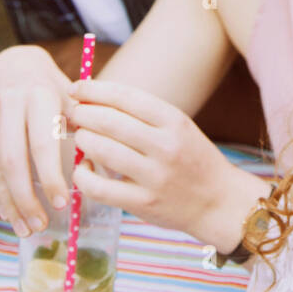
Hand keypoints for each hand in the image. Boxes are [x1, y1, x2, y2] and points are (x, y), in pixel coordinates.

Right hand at [0, 45, 72, 236]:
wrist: (10, 61)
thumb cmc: (50, 88)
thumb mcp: (71, 98)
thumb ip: (85, 127)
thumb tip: (97, 168)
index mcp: (37, 92)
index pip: (41, 143)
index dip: (51, 176)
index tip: (61, 203)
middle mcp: (3, 99)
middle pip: (12, 161)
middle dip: (26, 198)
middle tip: (40, 225)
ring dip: (8, 202)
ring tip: (25, 226)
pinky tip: (5, 208)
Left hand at [66, 80, 248, 247]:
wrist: (219, 202)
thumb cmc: (192, 159)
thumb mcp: (178, 127)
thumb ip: (143, 115)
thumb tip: (96, 98)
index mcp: (174, 121)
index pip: (126, 97)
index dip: (95, 90)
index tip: (76, 88)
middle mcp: (166, 146)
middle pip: (110, 122)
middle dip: (83, 114)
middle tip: (73, 113)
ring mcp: (155, 176)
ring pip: (103, 151)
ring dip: (83, 140)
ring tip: (81, 136)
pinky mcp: (143, 203)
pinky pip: (100, 187)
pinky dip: (83, 175)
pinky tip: (84, 168)